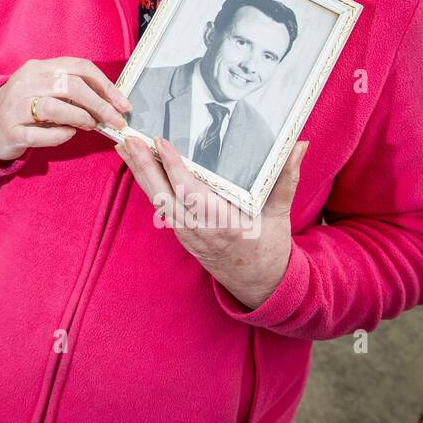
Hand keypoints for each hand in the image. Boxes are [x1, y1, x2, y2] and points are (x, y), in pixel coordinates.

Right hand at [0, 57, 131, 161]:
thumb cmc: (25, 106)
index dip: (106, 86)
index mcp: (39, 68)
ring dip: (80, 117)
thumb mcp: (45, 87)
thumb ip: (72, 89)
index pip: (79, 68)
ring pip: (54, 106)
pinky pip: (40, 133)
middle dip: (100, 104)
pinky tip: (69, 134)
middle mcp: (26, 82)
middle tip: (115, 121)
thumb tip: (110, 102)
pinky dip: (60, 135)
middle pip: (71, 86)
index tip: (123, 104)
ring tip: (91, 125)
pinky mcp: (12, 131)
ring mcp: (16, 107)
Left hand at [117, 135, 305, 308]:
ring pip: (157, 200)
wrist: (258, 284)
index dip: (174, 167)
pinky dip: (146, 184)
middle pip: (164, 195)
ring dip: (139, 173)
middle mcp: (200, 230)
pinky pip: (159, 206)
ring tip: (124, 145)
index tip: (160, 143)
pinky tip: (136, 165)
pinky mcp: (181, 234)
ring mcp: (187, 234)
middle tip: (129, 139)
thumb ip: (287, 177)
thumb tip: (299, 145)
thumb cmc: (270, 246)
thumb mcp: (280, 213)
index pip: (192, 191)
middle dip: (144, 167)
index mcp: (225, 224)